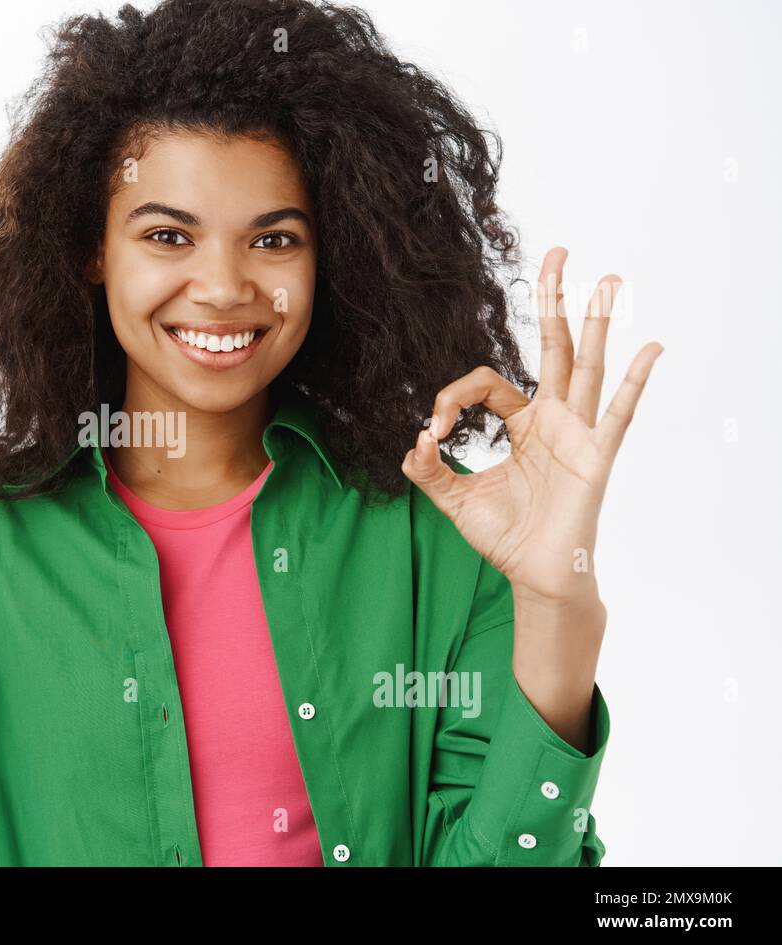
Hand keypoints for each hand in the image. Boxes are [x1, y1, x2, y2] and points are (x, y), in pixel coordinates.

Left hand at [401, 246, 662, 607]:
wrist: (534, 576)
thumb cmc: (504, 536)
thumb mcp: (454, 500)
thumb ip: (427, 471)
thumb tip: (410, 443)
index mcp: (520, 425)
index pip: (487, 385)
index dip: (453, 398)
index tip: (432, 431)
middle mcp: (553, 420)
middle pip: (553, 348)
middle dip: (553, 301)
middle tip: (557, 252)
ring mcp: (578, 434)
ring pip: (588, 367)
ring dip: (596, 323)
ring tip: (606, 279)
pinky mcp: (596, 457)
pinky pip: (619, 413)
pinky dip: (636, 381)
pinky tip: (651, 347)